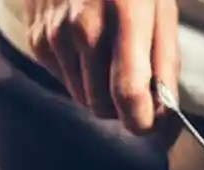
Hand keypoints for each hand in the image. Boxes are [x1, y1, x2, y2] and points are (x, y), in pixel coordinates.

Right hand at [24, 0, 178, 133]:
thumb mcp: (160, 7)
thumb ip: (165, 60)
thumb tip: (165, 108)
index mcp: (124, 16)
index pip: (129, 95)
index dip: (143, 121)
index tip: (152, 124)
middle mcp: (83, 30)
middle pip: (104, 107)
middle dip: (123, 107)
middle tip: (136, 85)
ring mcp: (55, 36)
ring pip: (83, 99)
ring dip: (100, 91)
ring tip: (110, 56)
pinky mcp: (38, 41)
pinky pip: (64, 80)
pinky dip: (79, 74)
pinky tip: (87, 44)